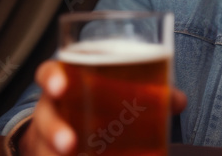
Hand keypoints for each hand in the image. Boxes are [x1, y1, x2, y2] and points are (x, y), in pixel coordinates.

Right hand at [19, 61, 186, 155]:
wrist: (65, 128)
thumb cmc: (94, 100)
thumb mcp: (112, 91)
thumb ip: (145, 91)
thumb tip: (178, 100)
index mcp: (64, 83)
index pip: (49, 73)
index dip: (51, 78)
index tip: (61, 86)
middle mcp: (50, 110)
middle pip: (44, 117)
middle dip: (55, 130)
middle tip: (70, 143)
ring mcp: (45, 138)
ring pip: (43, 148)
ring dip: (55, 153)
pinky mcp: (49, 155)